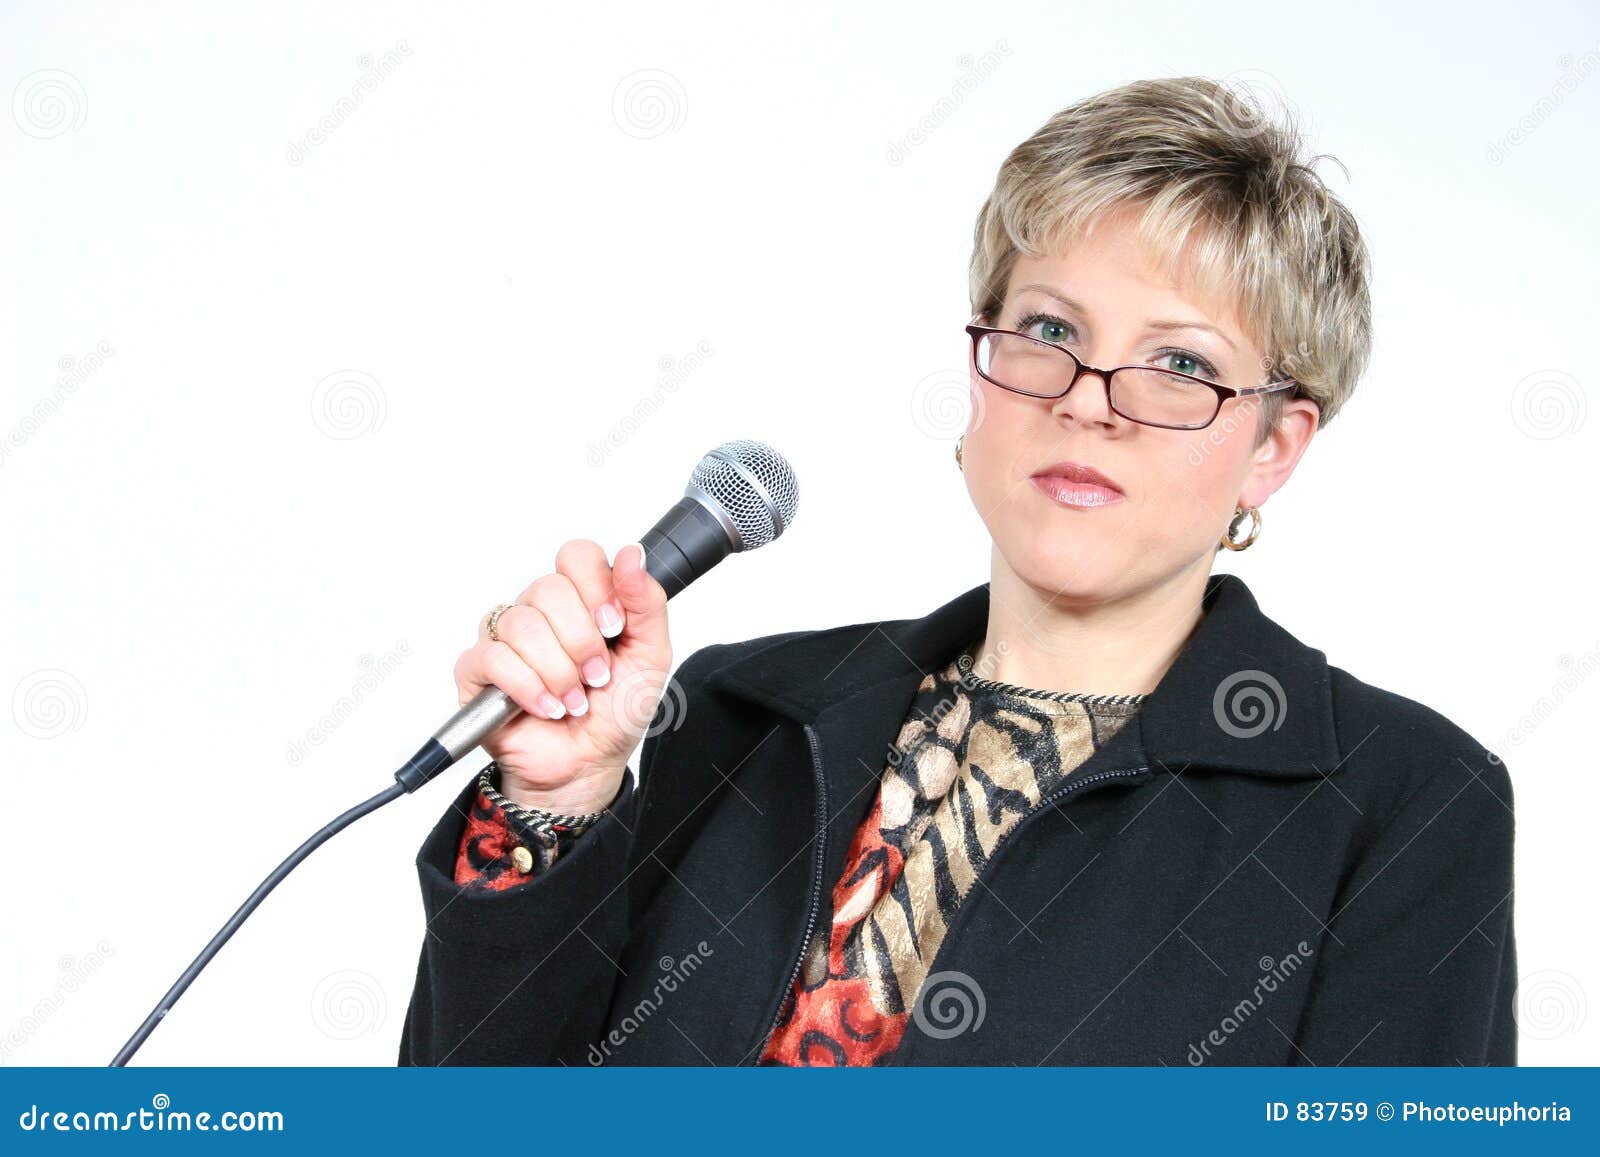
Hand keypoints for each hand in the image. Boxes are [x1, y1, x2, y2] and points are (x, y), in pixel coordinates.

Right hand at [452, 539, 671, 815]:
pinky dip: (529, 688)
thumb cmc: (616, 710)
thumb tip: (633, 554)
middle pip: (549, 589)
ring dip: (559, 671)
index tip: (613, 627)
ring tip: (574, 699)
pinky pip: (494, 658)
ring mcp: (504, 638)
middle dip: (582, 642)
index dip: (596, 588)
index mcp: (580, 599)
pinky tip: (548, 708)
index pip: (577, 555)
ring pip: (523, 625)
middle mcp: (539, 611)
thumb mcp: (650, 655)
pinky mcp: (477, 671)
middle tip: (597, 675)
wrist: (590, 765)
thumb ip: (646, 602)